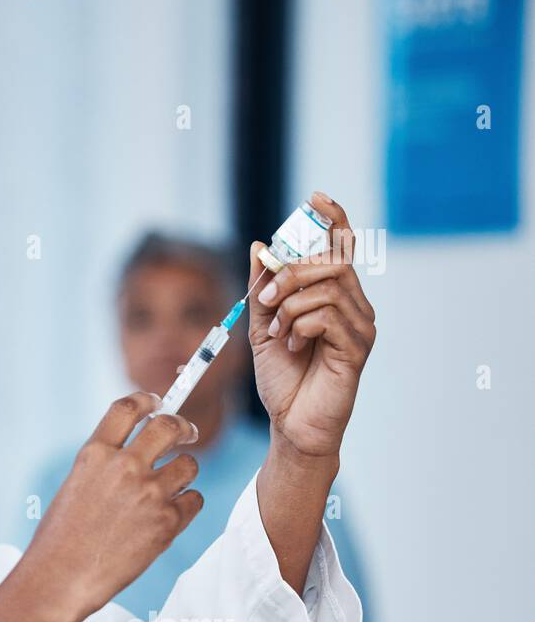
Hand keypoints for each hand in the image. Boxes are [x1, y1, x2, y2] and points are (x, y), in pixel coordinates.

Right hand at [25, 391, 202, 615]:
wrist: (62, 577)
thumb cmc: (62, 537)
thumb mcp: (76, 485)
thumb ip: (105, 463)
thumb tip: (138, 449)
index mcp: (95, 453)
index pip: (127, 407)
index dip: (147, 400)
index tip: (156, 402)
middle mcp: (123, 466)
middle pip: (168, 425)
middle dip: (183, 426)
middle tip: (186, 434)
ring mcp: (148, 493)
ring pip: (190, 464)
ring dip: (184, 472)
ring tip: (173, 486)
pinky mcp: (167, 522)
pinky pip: (194, 500)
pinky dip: (186, 506)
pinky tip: (169, 516)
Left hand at [249, 192, 375, 458]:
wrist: (291, 423)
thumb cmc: (283, 378)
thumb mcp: (262, 326)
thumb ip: (262, 288)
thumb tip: (260, 245)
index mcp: (333, 296)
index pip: (341, 247)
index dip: (333, 219)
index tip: (316, 197)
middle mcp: (354, 306)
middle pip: (331, 262)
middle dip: (291, 273)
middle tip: (266, 301)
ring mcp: (360, 326)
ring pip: (327, 288)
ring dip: (290, 305)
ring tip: (278, 332)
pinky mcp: (357, 348)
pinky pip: (329, 316)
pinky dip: (301, 325)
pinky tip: (294, 345)